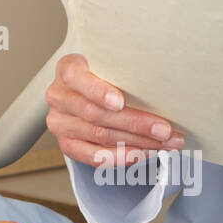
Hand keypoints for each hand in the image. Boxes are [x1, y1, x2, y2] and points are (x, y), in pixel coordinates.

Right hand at [46, 52, 183, 166]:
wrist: (86, 91)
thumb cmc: (103, 76)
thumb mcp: (109, 66)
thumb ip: (124, 73)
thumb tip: (163, 90)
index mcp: (67, 69)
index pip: (76, 78)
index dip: (97, 91)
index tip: (120, 102)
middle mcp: (59, 96)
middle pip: (96, 113)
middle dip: (135, 123)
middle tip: (164, 129)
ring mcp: (60, 122)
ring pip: (99, 135)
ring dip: (137, 142)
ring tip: (164, 143)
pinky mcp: (67, 144)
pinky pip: (93, 156)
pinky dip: (120, 157)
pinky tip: (141, 154)